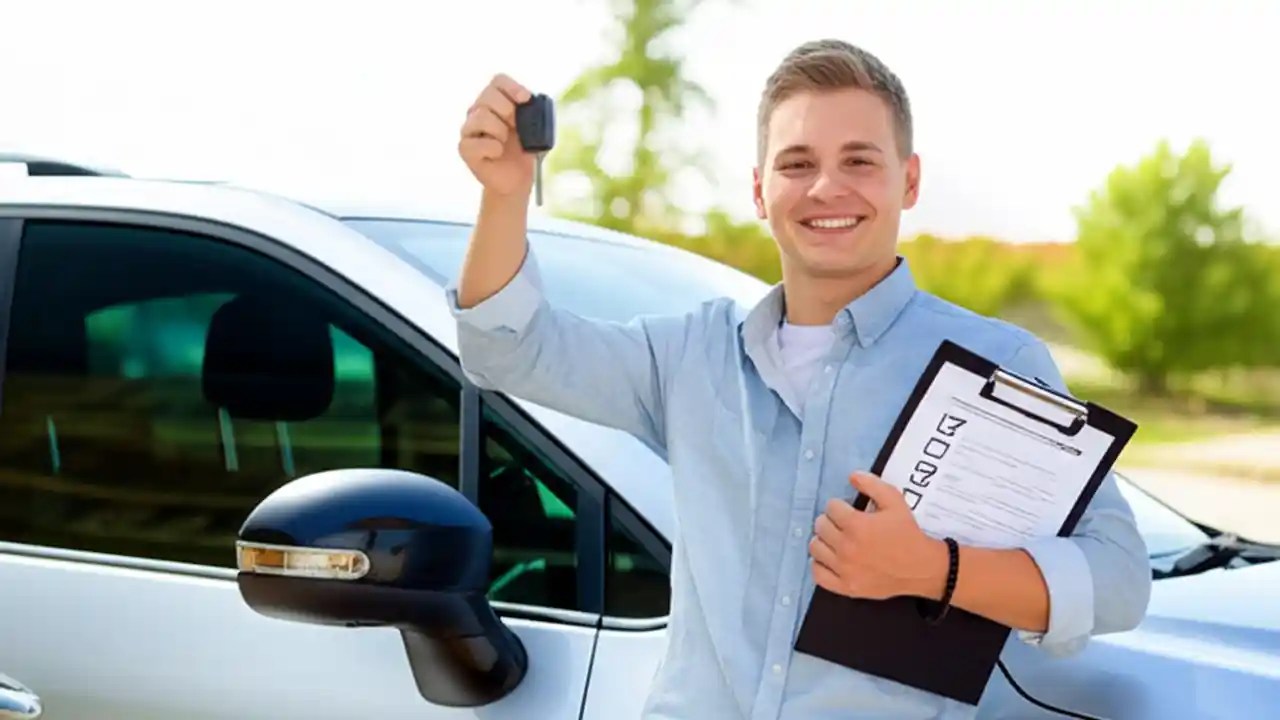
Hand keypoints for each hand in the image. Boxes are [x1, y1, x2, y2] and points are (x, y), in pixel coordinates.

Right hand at [458, 73, 535, 196]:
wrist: (517, 180)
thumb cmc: (523, 151)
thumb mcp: (534, 128)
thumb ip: (532, 112)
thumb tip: (530, 101)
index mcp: (495, 102)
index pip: (498, 81)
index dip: (512, 87)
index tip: (526, 99)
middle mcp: (478, 111)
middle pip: (488, 95)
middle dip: (507, 110)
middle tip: (516, 126)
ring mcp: (469, 129)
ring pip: (481, 116)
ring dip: (500, 131)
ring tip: (504, 142)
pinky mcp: (465, 148)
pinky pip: (477, 142)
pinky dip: (493, 148)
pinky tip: (497, 154)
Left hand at [809, 472, 946, 600]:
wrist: (920, 567)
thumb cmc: (907, 533)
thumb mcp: (895, 501)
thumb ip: (872, 485)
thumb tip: (851, 476)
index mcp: (857, 525)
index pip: (831, 507)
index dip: (839, 506)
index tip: (848, 511)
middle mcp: (846, 547)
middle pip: (820, 526)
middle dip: (830, 521)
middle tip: (842, 525)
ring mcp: (844, 569)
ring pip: (815, 548)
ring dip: (823, 540)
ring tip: (836, 540)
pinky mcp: (845, 587)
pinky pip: (817, 574)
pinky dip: (820, 565)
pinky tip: (830, 559)